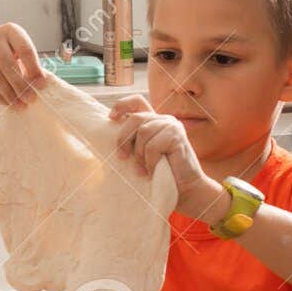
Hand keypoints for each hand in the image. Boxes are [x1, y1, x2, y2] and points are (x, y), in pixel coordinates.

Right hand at [0, 23, 44, 107]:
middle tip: (30, 98)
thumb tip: (40, 83)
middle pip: (7, 63)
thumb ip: (31, 66)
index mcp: (11, 30)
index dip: (34, 68)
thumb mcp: (22, 55)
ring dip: (9, 93)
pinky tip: (7, 102)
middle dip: (20, 84)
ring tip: (20, 104)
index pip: (24, 49)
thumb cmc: (11, 57)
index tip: (41, 84)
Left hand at [110, 96, 224, 219]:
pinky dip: (150, 161)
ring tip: (143, 169)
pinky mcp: (177, 136)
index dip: (122, 105)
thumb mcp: (140, 153)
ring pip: (143, 133)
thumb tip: (106, 135)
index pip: (137, 101)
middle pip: (135, 118)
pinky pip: (153, 146)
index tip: (110, 118)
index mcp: (153, 121)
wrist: (184, 188)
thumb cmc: (159, 173)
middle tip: (121, 158)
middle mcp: (163, 120)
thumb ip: (132, 141)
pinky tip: (153, 170)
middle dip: (123, 139)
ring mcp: (172, 126)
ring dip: (139, 155)